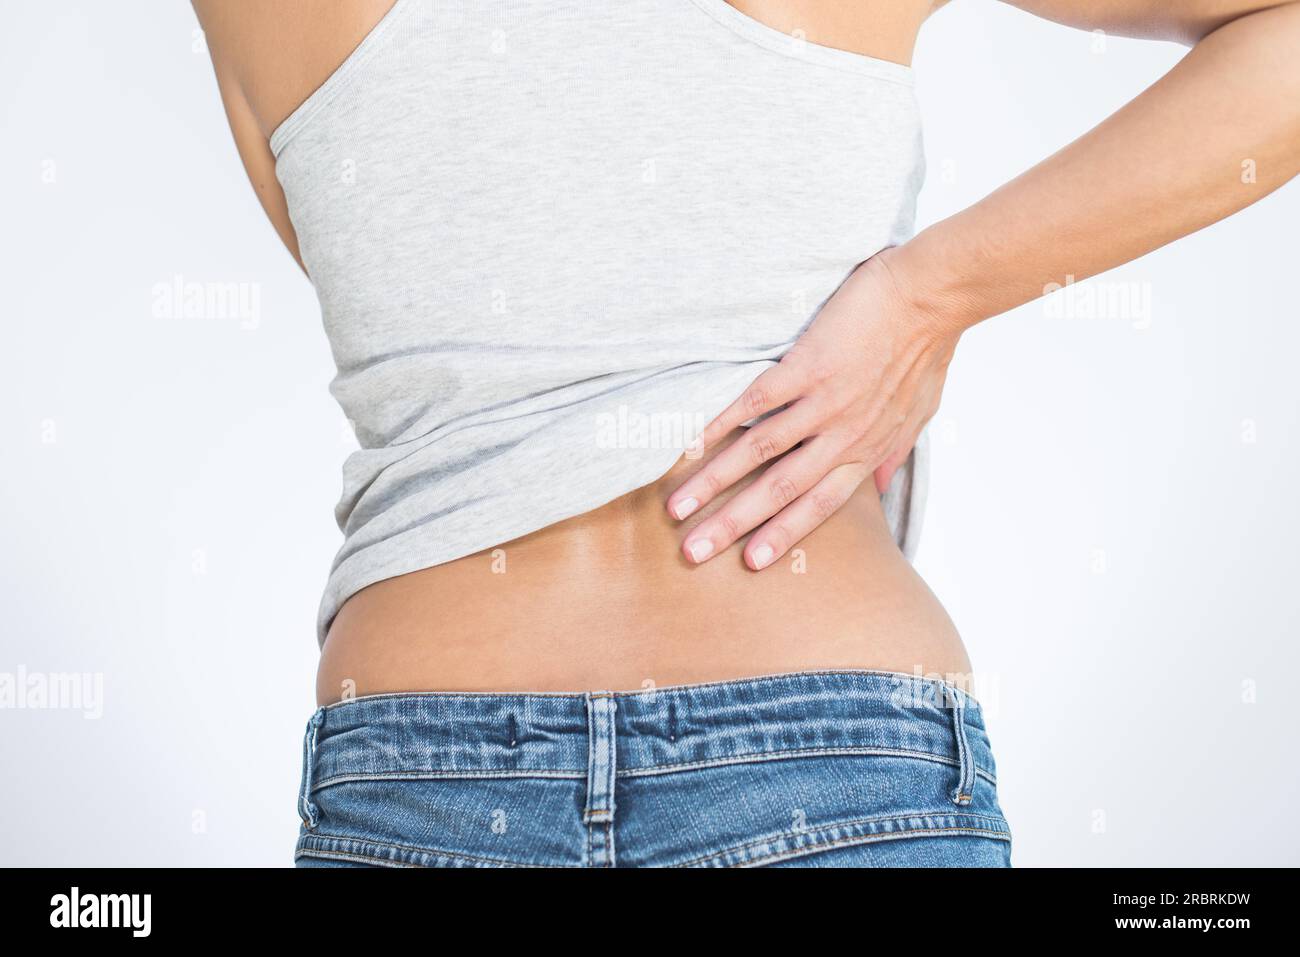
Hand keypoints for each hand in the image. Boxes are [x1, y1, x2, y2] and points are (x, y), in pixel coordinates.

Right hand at [666, 248, 961, 568]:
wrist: (933, 296)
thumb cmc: (928, 349)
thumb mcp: (921, 411)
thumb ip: (895, 450)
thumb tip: (884, 483)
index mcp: (866, 449)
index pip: (819, 504)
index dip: (783, 534)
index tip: (750, 562)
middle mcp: (842, 435)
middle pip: (779, 490)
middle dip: (732, 524)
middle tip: (693, 553)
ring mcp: (823, 402)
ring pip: (759, 452)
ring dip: (713, 482)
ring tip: (677, 507)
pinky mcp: (808, 365)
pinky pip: (757, 401)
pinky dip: (721, 422)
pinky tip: (690, 443)